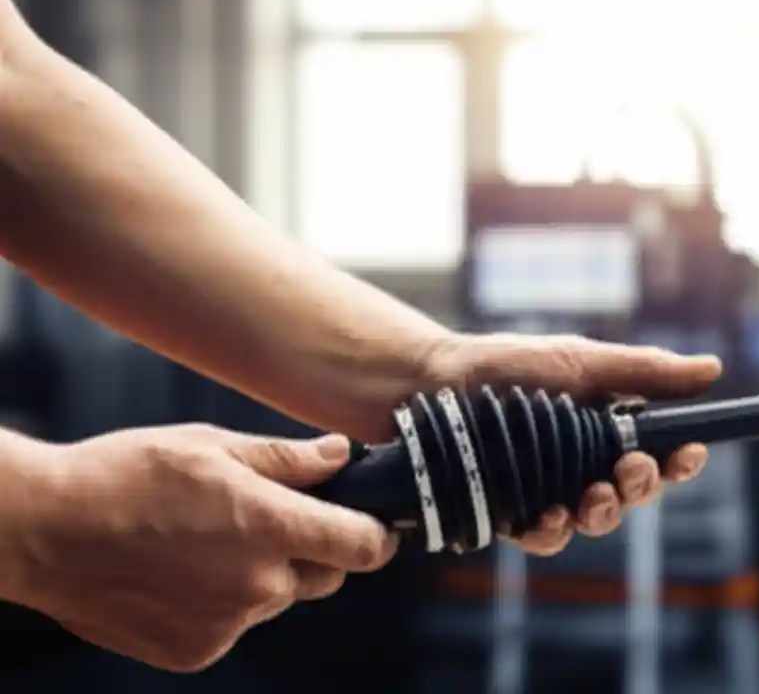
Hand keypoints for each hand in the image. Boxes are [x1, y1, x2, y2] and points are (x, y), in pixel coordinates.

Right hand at [0, 425, 397, 672]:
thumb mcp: (212, 446)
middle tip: (267, 519)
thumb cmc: (125, 476)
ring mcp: (228, 625)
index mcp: (271, 527)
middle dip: (314, 548)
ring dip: (264, 575)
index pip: (364, 546)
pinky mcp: (198, 651)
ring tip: (206, 541)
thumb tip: (341, 456)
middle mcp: (259, 585)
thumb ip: (288, 460)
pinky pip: (237, 625)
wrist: (43, 532)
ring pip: (278, 599)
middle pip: (325, 574)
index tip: (374, 523)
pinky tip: (181, 572)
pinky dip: (224, 603)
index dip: (377, 534)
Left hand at [425, 333, 722, 554]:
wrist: (430, 383)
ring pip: (594, 521)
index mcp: (607, 428)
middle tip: (628, 469)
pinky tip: (551, 514)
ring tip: (594, 495)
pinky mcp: (512, 514)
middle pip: (633, 494)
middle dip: (641, 487)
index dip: (680, 461)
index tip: (689, 453)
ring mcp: (549, 492)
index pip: (659, 454)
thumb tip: (713, 369)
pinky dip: (552, 530)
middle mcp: (583, 464)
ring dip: (604, 514)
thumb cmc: (506, 365)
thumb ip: (643, 370)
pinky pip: (544, 537)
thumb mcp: (579, 360)